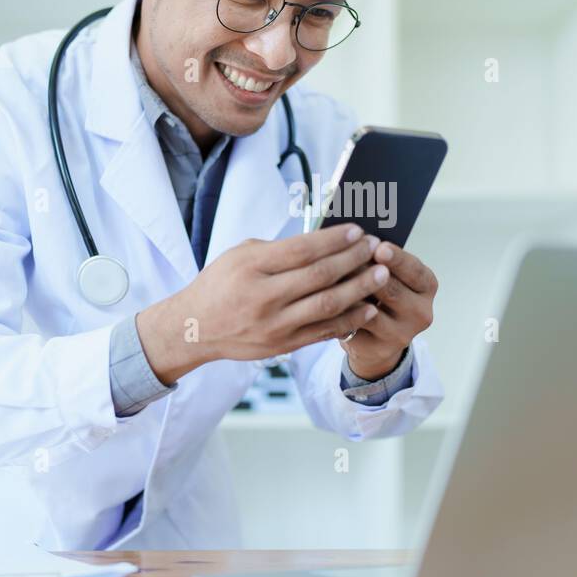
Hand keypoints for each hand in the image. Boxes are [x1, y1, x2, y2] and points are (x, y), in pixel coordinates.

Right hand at [136, 224, 386, 383]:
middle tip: (375, 248)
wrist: (195, 328)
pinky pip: (324, 331)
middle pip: (320, 276)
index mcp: (251, 267)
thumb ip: (279, 249)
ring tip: (381, 273)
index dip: (333, 239)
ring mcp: (274, 325)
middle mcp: (263, 297)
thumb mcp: (240, 255)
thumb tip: (324, 240)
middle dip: (353, 260)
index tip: (357, 231)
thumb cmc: (220, 284)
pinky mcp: (282, 345)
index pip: (301, 250)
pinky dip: (349, 319)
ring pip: (328, 305)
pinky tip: (368, 306)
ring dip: (360, 288)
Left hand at [340, 241, 437, 380]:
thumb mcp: (389, 275)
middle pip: (392, 289)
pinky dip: (338, 312)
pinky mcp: (380, 349)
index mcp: (426, 286)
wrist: (376, 339)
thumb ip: (378, 259)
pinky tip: (324, 299)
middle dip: (365, 270)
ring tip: (328, 275)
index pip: (415, 270)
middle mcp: (421, 311)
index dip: (397, 258)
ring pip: (370, 310)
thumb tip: (355, 239)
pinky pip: (354, 327)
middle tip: (344, 256)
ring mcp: (402, 334)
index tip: (380, 247)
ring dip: (348, 291)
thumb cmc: (380, 296)